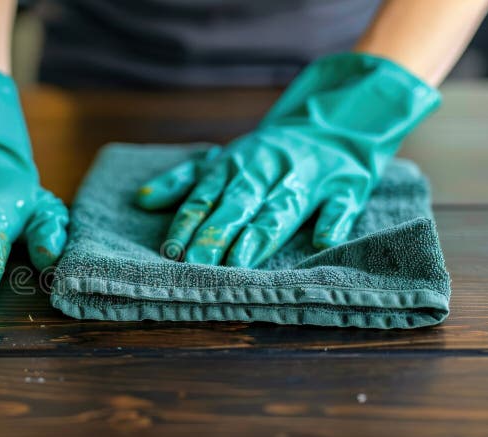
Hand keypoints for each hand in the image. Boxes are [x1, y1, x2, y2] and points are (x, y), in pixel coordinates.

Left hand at [137, 53, 439, 267]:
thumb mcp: (223, 159)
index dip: (189, 223)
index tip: (172, 251)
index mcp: (236, 167)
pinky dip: (333, 221)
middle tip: (198, 264)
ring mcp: (306, 180)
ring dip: (261, 233)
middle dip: (217, 234)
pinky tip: (323, 241)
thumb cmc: (267, 154)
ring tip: (241, 260)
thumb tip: (141, 199)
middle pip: (239, 205)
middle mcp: (267, 172)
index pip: (206, 198)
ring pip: (280, 208)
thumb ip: (184, 180)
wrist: (334, 122)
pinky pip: (340, 204)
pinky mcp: (345, 187)